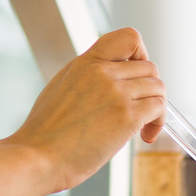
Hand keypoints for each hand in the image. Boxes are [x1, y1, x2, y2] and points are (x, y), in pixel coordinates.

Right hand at [8, 28, 166, 193]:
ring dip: (155, 107)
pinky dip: (158, 123)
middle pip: (150, 68)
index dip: (141, 54)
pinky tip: (145, 136)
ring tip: (143, 126)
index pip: (129, 37)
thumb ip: (88, 76)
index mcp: (85, 63)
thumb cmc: (45, 133)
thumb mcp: (61, 88)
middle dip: (149, 89)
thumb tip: (113, 78)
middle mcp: (102, 72)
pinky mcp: (126, 116)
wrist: (36, 158)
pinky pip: (159, 108)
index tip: (135, 75)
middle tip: (139, 110)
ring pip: (158, 87)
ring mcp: (116, 93)